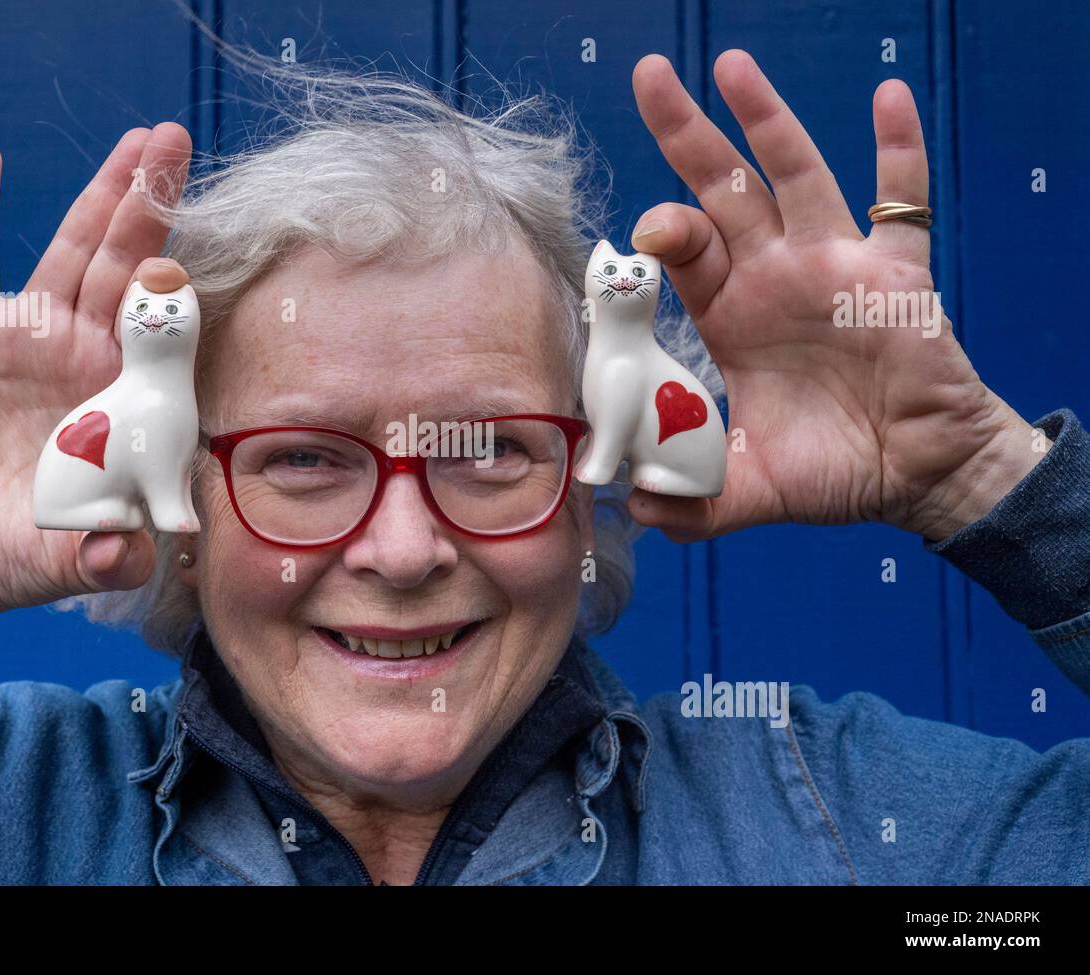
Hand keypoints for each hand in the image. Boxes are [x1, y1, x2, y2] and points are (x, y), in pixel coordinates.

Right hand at [0, 124, 191, 638]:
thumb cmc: (32, 546)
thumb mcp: (81, 556)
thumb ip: (113, 555)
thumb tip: (129, 559)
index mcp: (124, 393)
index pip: (164, 321)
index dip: (185, 275)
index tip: (220, 222)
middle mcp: (85, 351)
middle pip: (127, 263)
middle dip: (153, 203)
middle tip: (178, 141)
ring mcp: (29, 336)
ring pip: (71, 250)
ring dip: (98, 194)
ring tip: (132, 142)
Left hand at [624, 51, 1039, 542]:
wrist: (914, 474)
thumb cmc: (832, 469)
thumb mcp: (750, 490)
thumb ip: (692, 501)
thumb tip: (633, 508)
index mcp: (731, 316)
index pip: (683, 253)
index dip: (659, 235)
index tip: (642, 236)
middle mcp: (775, 277)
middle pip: (723, 190)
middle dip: (685, 135)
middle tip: (650, 78)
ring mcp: (835, 265)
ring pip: (795, 175)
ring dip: (767, 119)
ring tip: (731, 65)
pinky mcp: (896, 273)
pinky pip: (902, 202)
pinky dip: (897, 149)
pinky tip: (887, 98)